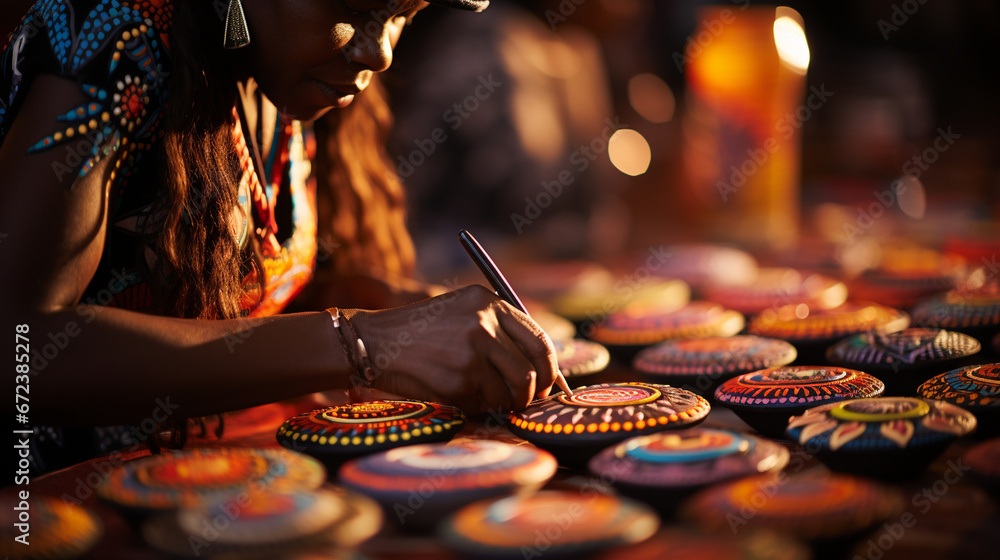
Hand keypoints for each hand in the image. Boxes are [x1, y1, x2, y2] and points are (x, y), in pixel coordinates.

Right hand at [343, 285, 558, 412]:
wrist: (375, 341)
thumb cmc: (422, 330)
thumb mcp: (463, 310)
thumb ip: (499, 328)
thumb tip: (541, 366)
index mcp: (489, 302)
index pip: (539, 340)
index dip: (549, 368)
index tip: (546, 382)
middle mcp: (484, 325)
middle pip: (530, 372)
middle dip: (532, 394)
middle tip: (524, 401)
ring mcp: (471, 353)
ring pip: (508, 393)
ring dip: (501, 403)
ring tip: (483, 396)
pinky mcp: (457, 381)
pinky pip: (482, 404)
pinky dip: (475, 406)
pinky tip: (455, 392)